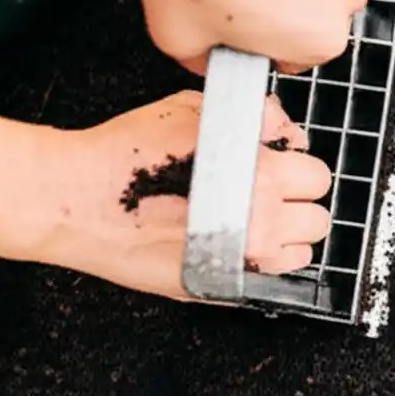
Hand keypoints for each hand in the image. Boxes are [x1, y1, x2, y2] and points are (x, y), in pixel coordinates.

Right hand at [43, 91, 331, 299]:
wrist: (76, 197)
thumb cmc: (125, 151)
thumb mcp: (194, 110)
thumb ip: (251, 118)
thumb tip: (282, 129)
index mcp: (260, 172)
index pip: (316, 174)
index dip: (297, 166)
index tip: (280, 166)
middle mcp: (260, 218)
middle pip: (317, 217)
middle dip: (298, 203)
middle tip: (269, 195)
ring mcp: (244, 258)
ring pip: (302, 252)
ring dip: (287, 237)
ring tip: (253, 222)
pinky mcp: (222, 285)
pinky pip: (271, 279)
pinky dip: (265, 263)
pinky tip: (238, 245)